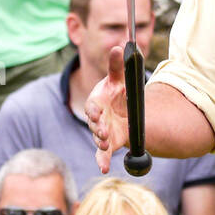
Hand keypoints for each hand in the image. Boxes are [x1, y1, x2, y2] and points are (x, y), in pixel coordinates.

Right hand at [83, 46, 130, 173]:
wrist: (122, 109)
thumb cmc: (117, 92)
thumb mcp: (119, 79)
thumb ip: (117, 66)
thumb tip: (120, 46)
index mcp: (97, 101)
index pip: (92, 105)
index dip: (94, 109)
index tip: (97, 111)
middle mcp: (96, 118)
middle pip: (93, 124)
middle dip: (96, 127)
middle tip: (101, 131)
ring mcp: (100, 132)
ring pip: (97, 139)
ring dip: (100, 142)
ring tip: (103, 143)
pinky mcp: (107, 145)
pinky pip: (103, 155)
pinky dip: (102, 162)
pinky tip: (104, 169)